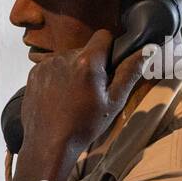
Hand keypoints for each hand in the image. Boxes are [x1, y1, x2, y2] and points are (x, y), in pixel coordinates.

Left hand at [19, 30, 148, 157]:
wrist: (49, 144)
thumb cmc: (83, 126)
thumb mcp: (114, 101)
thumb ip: (129, 72)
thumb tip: (147, 51)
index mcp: (87, 62)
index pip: (103, 35)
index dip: (110, 48)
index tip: (110, 66)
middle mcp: (64, 56)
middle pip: (86, 50)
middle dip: (92, 64)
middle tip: (94, 90)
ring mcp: (47, 64)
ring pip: (69, 59)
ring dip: (74, 71)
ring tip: (75, 97)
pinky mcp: (35, 73)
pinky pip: (53, 68)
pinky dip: (58, 78)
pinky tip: (60, 98)